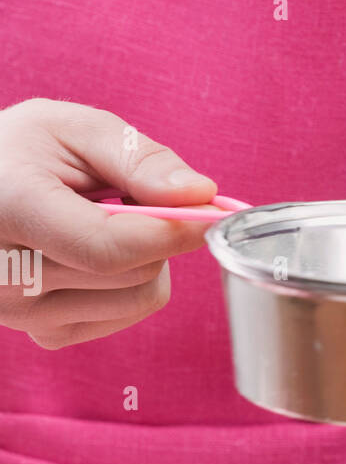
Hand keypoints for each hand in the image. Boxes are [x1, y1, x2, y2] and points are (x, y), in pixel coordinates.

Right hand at [0, 98, 217, 346]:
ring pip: (139, 298)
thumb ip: (137, 157)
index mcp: (5, 210)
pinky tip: (92, 253)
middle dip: (154, 233)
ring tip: (101, 222)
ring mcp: (22, 315)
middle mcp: (4, 276)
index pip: (107, 249)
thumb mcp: (71, 129)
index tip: (207, 211)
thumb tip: (200, 194)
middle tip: (127, 198)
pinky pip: (126, 315)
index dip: (168, 231)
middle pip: (133, 273)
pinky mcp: (44, 334)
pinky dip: (129, 282)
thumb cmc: (18, 153)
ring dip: (145, 258)